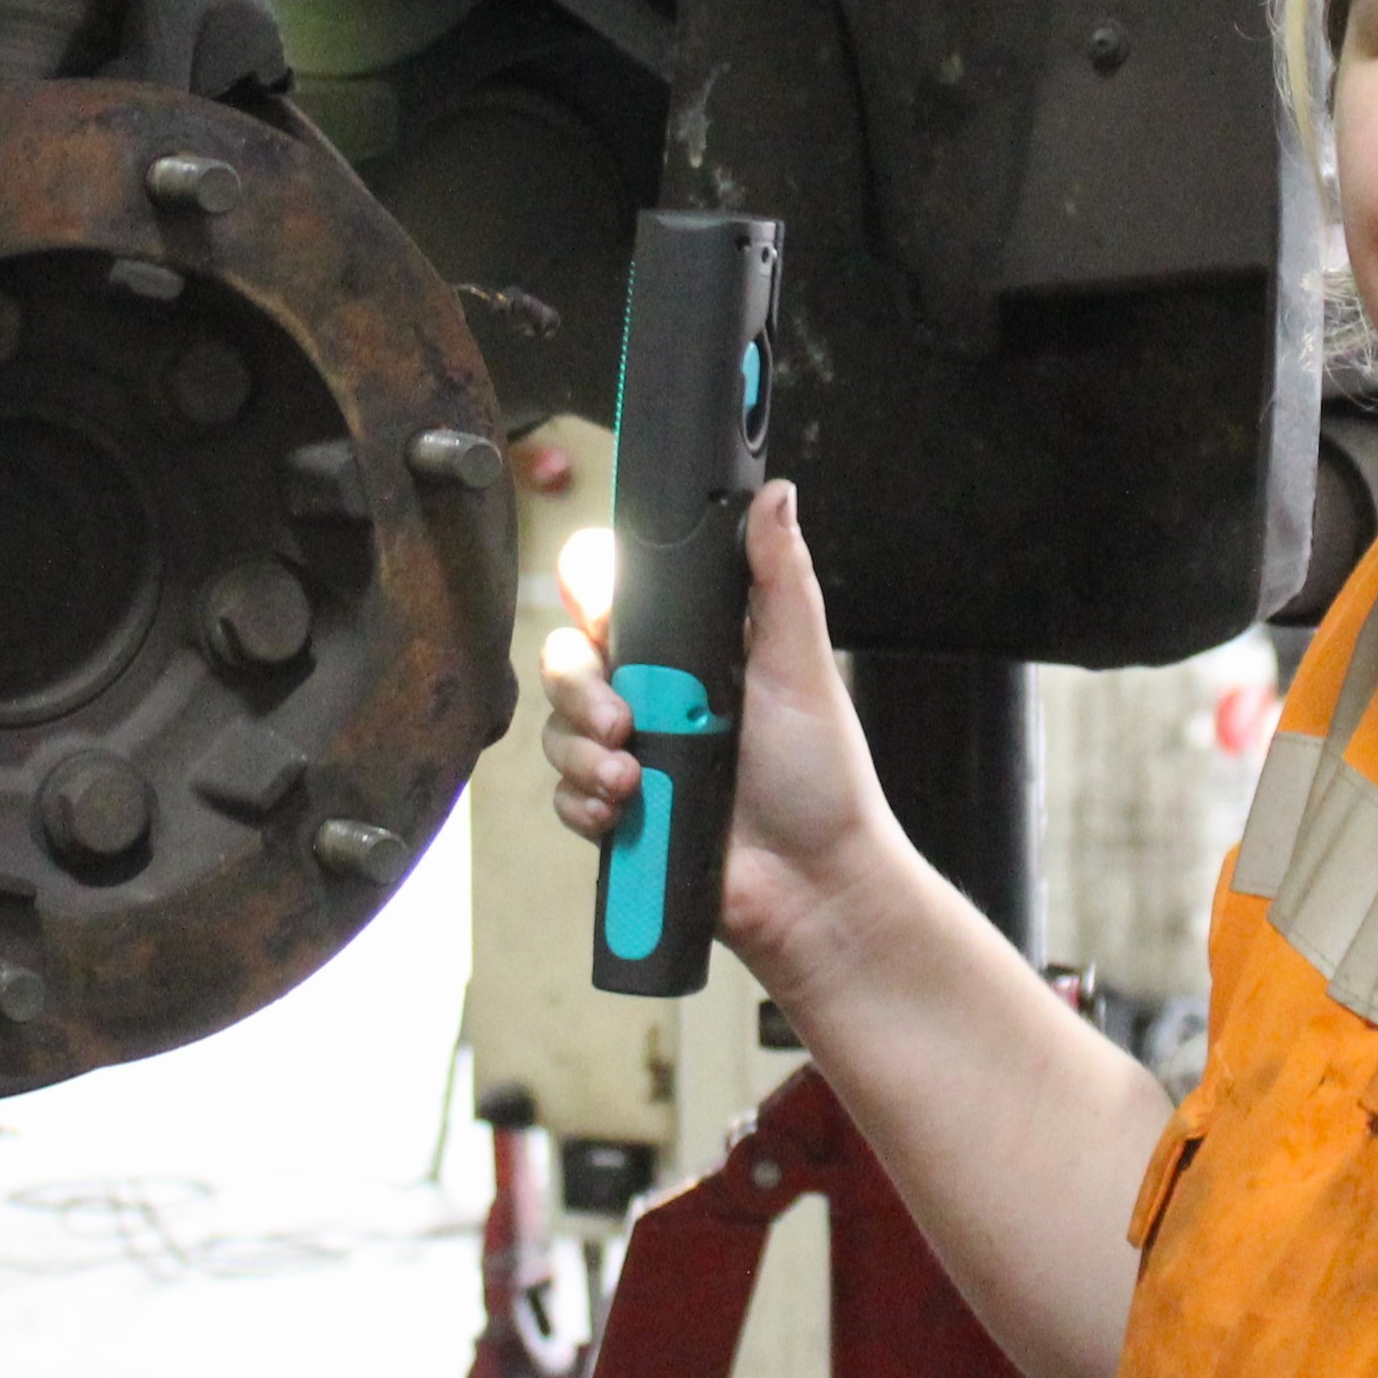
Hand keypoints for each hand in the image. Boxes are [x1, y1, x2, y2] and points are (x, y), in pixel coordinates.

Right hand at [536, 480, 893, 977]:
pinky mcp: (615, 813)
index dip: (592, 590)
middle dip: (576, 684)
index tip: (595, 601)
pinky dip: (584, 801)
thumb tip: (777, 492)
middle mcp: (653, 695)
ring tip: (630, 781)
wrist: (812, 884)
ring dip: (580, 751)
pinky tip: (621, 814)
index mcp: (692, 650)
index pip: (618, 597)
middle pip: (568, 658)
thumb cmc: (820, 776)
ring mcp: (630, 754)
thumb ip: (779, 579)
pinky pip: (564, 794)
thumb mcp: (800, 665)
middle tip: (621, 718)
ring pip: (557, 728)